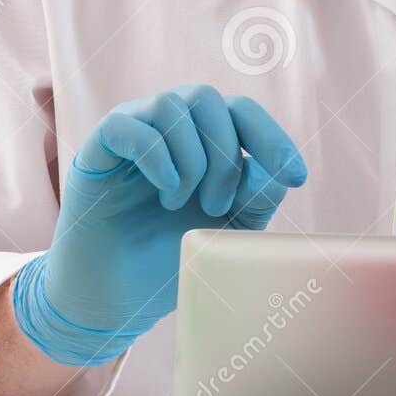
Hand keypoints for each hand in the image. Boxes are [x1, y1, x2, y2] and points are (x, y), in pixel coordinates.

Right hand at [13, 86, 306, 364]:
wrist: (116, 296)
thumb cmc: (171, 258)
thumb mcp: (227, 230)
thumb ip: (256, 198)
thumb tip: (281, 171)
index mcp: (203, 139)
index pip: (242, 111)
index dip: (273, 138)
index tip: (298, 177)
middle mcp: (168, 126)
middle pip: (208, 99)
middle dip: (225, 155)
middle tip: (216, 206)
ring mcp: (132, 131)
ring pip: (174, 104)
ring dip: (191, 159)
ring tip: (180, 203)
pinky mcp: (98, 149)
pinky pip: (130, 126)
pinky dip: (157, 155)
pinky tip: (165, 191)